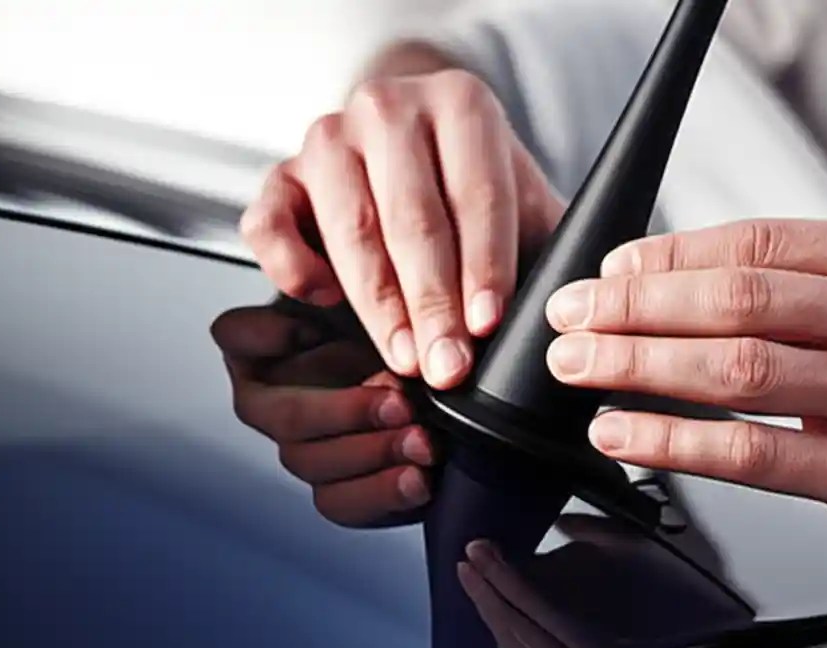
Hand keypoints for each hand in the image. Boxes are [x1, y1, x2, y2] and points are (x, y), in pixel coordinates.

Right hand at [211, 304, 437, 525]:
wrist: (438, 388)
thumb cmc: (399, 338)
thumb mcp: (381, 301)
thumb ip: (347, 292)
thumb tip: (333, 293)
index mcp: (272, 347)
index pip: (236, 333)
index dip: (263, 334)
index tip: (305, 329)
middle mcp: (279, 399)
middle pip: (285, 415)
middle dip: (346, 411)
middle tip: (398, 401)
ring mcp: (307, 447)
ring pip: (312, 462)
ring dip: (371, 453)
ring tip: (420, 442)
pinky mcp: (342, 488)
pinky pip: (342, 503)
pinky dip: (381, 494)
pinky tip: (417, 479)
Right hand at [239, 60, 563, 388]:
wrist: (423, 156)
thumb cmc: (480, 194)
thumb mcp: (528, 209)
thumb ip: (546, 250)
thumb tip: (557, 316)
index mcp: (461, 102)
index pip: (476, 193)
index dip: (484, 266)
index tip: (488, 326)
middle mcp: (388, 107)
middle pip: (411, 217)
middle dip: (433, 303)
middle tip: (447, 366)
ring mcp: (327, 137)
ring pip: (348, 229)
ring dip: (378, 305)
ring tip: (405, 359)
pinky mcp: (281, 175)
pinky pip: (269, 226)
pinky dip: (294, 268)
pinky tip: (326, 300)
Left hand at [457, 515, 749, 647]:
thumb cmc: (700, 620)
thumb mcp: (655, 563)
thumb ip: (604, 539)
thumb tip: (566, 523)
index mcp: (595, 645)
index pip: (530, 606)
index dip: (499, 577)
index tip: (479, 551)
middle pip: (517, 632)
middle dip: (486, 596)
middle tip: (468, 563)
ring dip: (494, 620)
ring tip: (477, 587)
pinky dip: (513, 643)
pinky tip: (506, 624)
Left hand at [542, 219, 826, 590]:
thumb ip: (816, 286)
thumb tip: (686, 284)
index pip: (757, 242)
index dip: (669, 255)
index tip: (612, 269)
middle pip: (735, 298)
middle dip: (634, 305)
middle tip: (572, 314)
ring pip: (735, 368)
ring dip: (638, 363)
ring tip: (578, 365)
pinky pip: (751, 453)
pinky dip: (673, 440)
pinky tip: (623, 433)